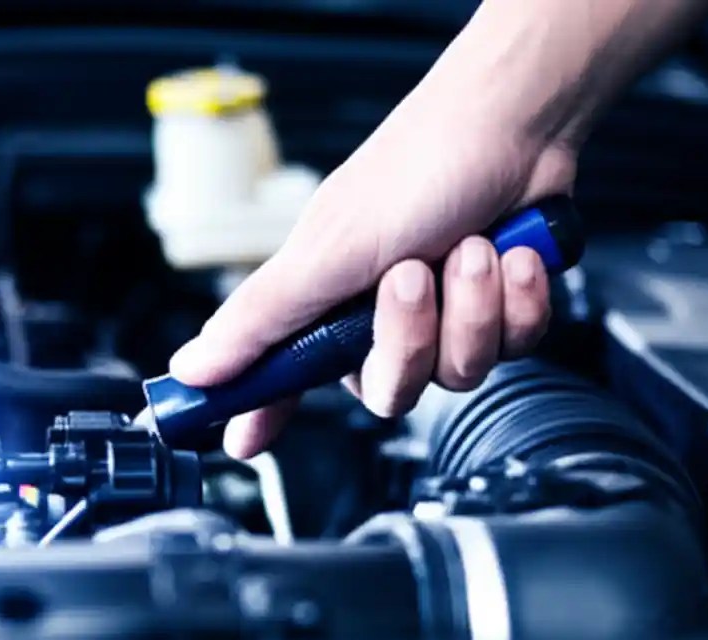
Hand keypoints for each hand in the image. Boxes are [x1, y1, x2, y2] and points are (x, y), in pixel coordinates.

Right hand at [166, 100, 577, 458]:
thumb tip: (189, 368)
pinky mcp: (500, 311)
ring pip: (458, 372)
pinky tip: (514, 255)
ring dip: (471, 306)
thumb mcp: (322, 254)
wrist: (513, 127)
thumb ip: (257, 320)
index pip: (281, 379)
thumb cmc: (414, 170)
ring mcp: (442, 318)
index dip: (263, 414)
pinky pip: (514, 346)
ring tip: (471, 247)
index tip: (243, 445)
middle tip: (413, 275)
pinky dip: (517, 298)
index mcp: (324, 304)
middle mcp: (378, 317)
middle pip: (389, 390)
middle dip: (411, 335)